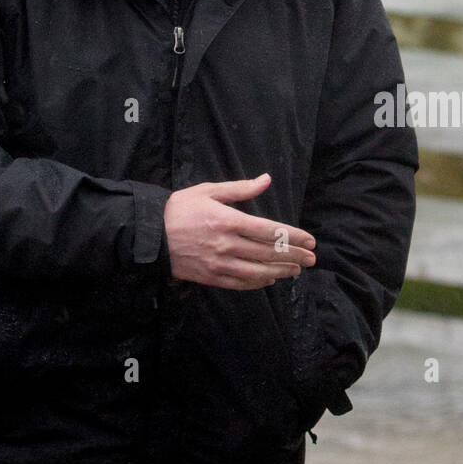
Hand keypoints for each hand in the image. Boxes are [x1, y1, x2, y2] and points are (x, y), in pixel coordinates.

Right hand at [163, 173, 315, 289]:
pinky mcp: (211, 277)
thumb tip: (266, 180)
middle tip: (312, 259)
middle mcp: (227, 244)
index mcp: (228, 220)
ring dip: (281, 271)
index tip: (310, 241)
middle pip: (269, 253)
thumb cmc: (179, 208)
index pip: (270, 231)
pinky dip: (259, 283)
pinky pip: (241, 284)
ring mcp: (220, 264)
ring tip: (297, 270)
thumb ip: (240, 188)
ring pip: (259, 272)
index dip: (293, 237)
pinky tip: (270, 279)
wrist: (150, 234)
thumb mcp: (209, 190)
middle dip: (294, 256)